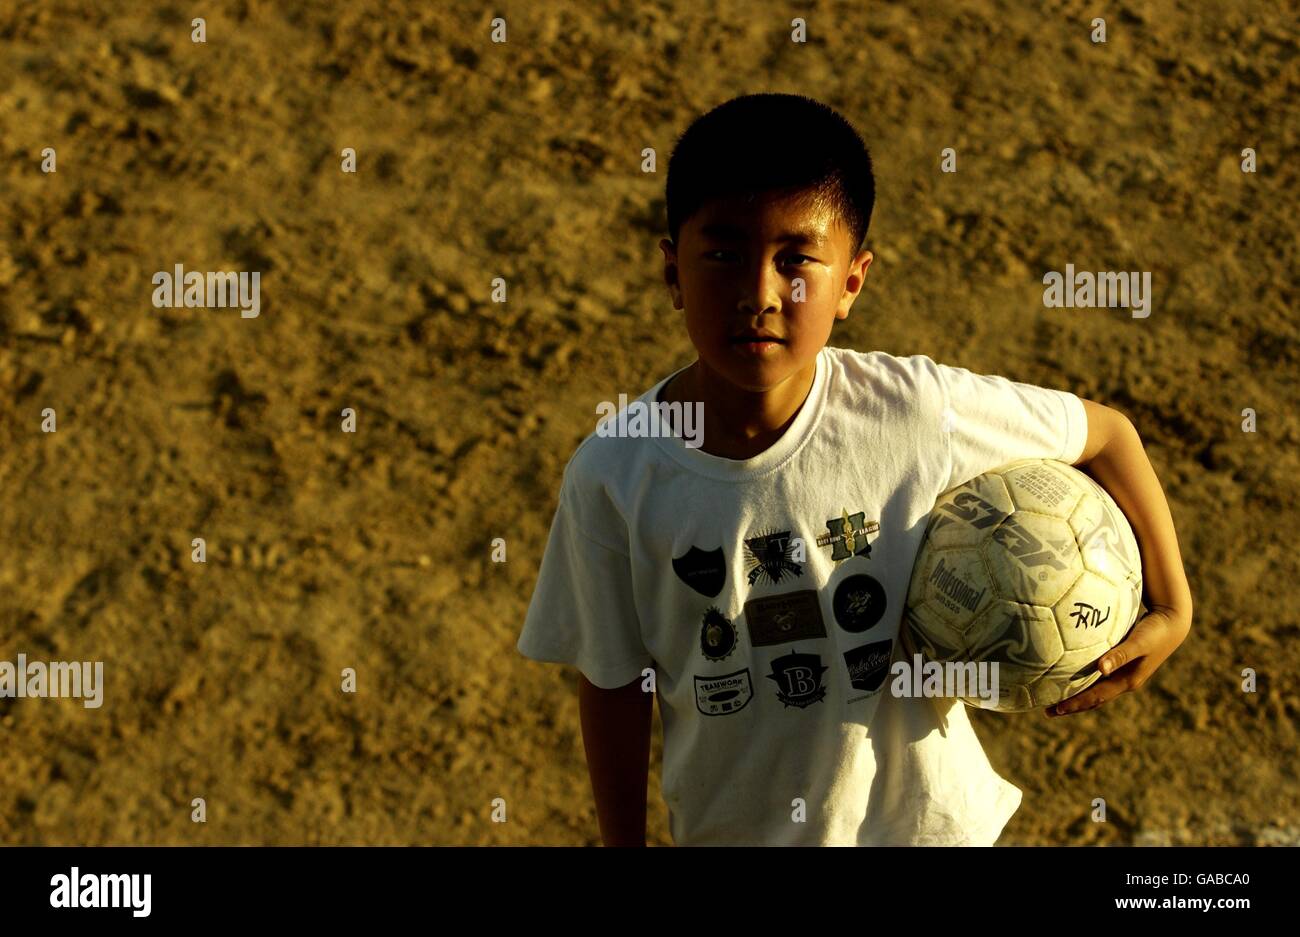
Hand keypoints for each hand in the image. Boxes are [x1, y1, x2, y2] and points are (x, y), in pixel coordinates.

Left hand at [1045, 605, 1191, 716]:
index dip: (1075, 703)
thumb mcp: (1138, 642)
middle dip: (1071, 705)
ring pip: (1095, 690)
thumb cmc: (1155, 631)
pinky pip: (1098, 677)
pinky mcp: (1122, 664)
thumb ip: (1120, 654)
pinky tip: (1070, 675)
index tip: (1055, 708)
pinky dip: (1084, 680)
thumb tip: (1101, 668)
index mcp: (1127, 681)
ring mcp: (1124, 674)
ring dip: (1076, 695)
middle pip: (1093, 699)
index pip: (1095, 697)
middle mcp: (1124, 681)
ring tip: (1054, 698)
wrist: (1172, 623)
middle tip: (1047, 711)